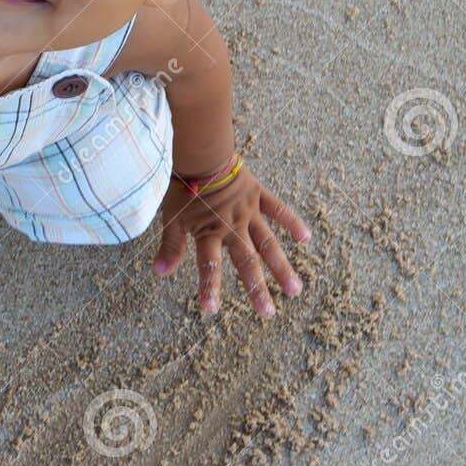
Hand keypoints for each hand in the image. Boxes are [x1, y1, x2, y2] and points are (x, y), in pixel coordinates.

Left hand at [152, 164, 310, 317]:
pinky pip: (279, 210)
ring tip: (294, 290)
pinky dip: (292, 222)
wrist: (199, 151)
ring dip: (281, 267)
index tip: (211, 310)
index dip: (209, 288)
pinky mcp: (258, 195)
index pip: (209, 266)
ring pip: (268, 243)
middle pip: (246, 261)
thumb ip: (171, 245)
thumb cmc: (182, 184)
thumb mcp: (171, 216)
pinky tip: (305, 238)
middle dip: (256, 289)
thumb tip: (160, 273)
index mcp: (209, 231)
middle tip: (268, 314)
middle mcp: (232, 226)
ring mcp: (248, 211)